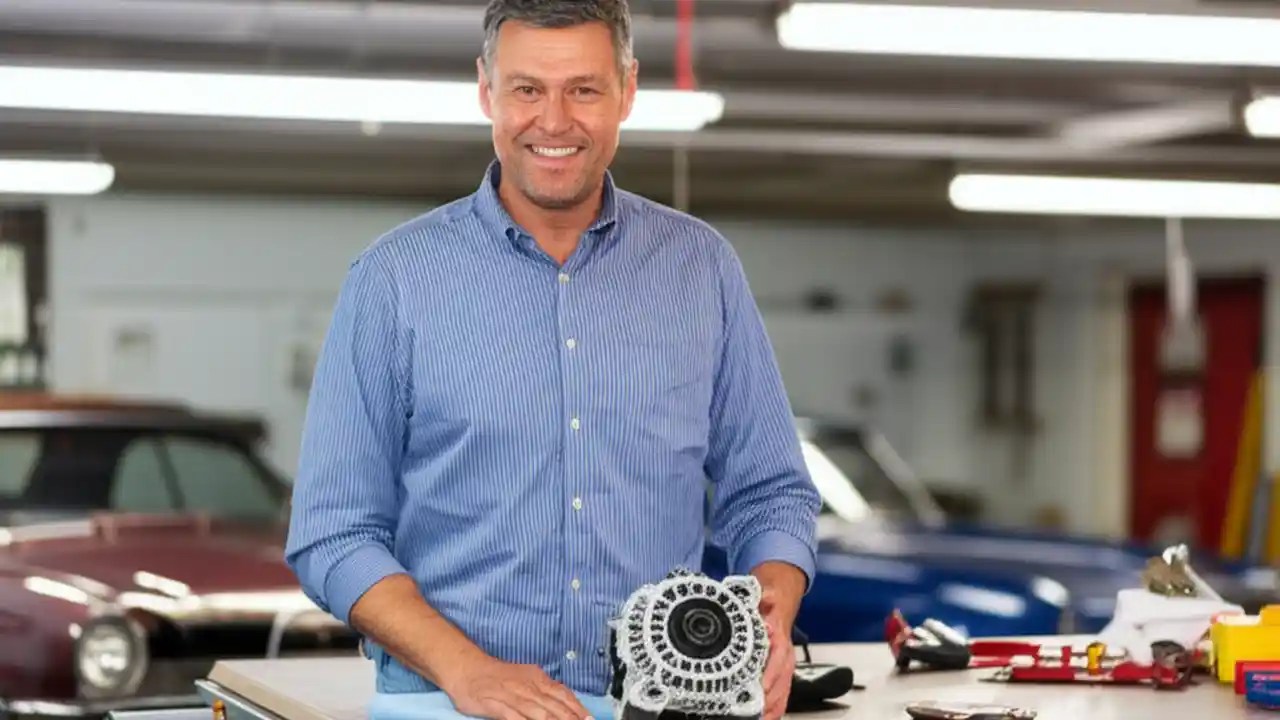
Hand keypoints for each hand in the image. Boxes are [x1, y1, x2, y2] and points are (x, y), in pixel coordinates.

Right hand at [441, 655, 593, 719]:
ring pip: (538, 712)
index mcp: (536, 678)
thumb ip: (543, 689)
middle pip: (554, 706)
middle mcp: (527, 686)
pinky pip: (513, 717)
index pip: (562, 694)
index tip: (589, 719)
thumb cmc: (498, 676)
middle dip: (570, 719)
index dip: (577, 708)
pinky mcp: (495, 705)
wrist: (467, 669)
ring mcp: (512, 696)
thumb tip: (563, 701)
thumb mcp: (525, 677)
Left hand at [759, 590, 795, 719]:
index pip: (779, 658)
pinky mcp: (779, 672)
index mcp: (780, 637)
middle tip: (759, 711)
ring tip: (762, 718)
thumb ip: (765, 597)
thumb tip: (768, 598)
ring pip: (782, 691)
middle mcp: (784, 654)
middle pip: (782, 681)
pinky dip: (775, 708)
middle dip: (771, 698)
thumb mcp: (764, 594)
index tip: (763, 687)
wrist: (779, 599)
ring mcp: (783, 665)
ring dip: (773, 707)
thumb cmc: (769, 600)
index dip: (771, 674)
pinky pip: (781, 693)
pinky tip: (766, 717)